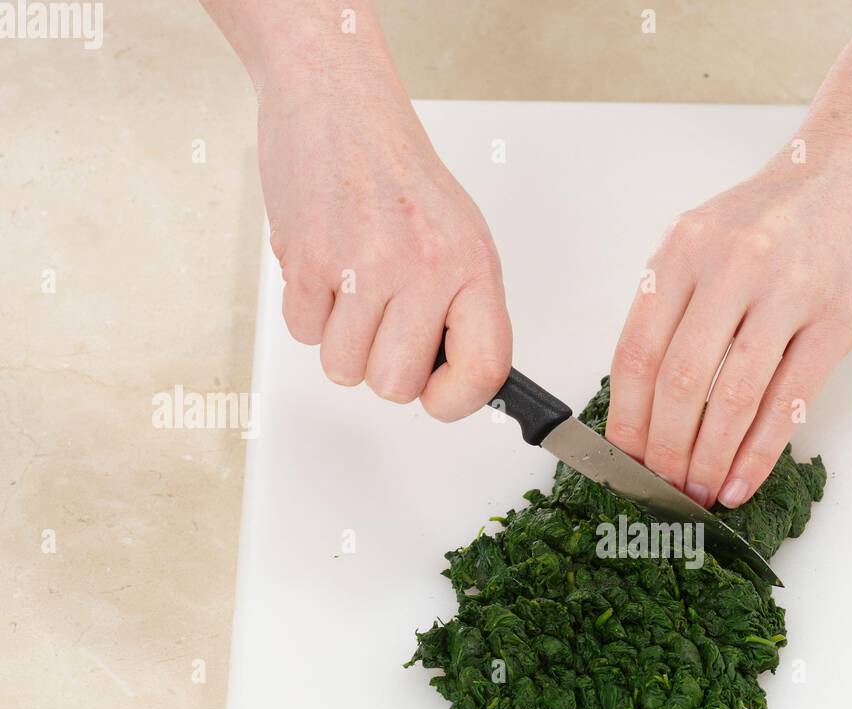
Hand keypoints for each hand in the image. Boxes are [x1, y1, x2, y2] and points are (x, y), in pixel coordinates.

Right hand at [258, 74, 510, 419]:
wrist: (338, 100)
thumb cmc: (398, 175)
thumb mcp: (461, 239)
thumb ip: (463, 311)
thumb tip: (456, 381)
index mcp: (471, 266)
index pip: (483, 369)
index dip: (457, 400)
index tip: (440, 396)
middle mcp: (422, 268)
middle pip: (397, 386)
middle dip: (384, 366)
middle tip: (383, 319)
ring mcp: (362, 265)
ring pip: (345, 369)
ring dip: (343, 343)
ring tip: (354, 290)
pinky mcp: (306, 259)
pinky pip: (303, 334)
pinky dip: (309, 313)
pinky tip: (325, 267)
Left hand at [607, 131, 851, 506]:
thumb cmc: (790, 204)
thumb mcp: (714, 234)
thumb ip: (681, 301)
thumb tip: (651, 396)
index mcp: (685, 248)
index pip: (637, 351)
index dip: (626, 419)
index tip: (621, 460)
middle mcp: (729, 266)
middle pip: (679, 382)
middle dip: (664, 451)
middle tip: (660, 489)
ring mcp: (787, 291)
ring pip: (731, 399)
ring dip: (709, 460)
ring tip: (700, 493)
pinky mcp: (838, 317)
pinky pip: (788, 401)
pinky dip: (759, 453)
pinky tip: (743, 481)